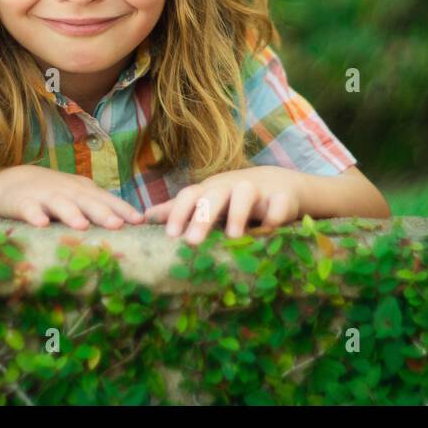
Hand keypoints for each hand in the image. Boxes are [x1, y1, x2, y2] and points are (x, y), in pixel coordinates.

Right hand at [0, 164, 144, 230]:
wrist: (13, 183)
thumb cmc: (55, 196)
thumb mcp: (78, 199)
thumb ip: (100, 210)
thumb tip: (131, 228)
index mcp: (84, 191)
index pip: (107, 200)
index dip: (123, 209)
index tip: (140, 222)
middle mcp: (68, 192)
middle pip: (87, 201)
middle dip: (103, 213)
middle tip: (117, 225)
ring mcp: (45, 196)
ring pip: (60, 204)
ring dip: (71, 213)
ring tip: (82, 226)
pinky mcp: (22, 202)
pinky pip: (29, 209)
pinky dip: (34, 215)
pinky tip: (40, 225)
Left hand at [143, 167, 306, 244]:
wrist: (279, 185)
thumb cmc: (234, 198)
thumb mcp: (207, 201)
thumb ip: (179, 210)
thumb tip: (145, 216)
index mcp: (210, 190)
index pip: (189, 195)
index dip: (178, 213)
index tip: (169, 236)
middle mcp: (230, 187)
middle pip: (213, 196)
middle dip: (202, 217)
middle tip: (191, 242)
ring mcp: (258, 190)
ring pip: (246, 194)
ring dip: (238, 213)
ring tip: (233, 237)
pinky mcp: (282, 198)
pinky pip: (279, 204)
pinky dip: (275, 214)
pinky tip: (270, 229)